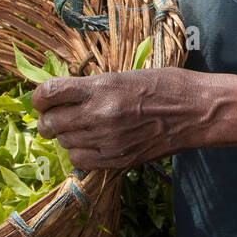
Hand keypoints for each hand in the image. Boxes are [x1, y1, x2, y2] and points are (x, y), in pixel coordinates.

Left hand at [32, 68, 207, 168]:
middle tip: (56, 116)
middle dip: (48, 120)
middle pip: (50, 123)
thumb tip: (63, 97)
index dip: (39, 97)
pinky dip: (79, 152)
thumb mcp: (123, 76)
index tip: (42, 99)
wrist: (196, 112)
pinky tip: (90, 143)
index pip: (49, 93)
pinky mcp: (118, 161)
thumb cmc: (164, 86)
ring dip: (66, 136)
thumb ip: (92, 88)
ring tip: (79, 128)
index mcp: (101, 87)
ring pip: (64, 144)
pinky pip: (81, 161)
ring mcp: (108, 141)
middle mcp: (100, 115)